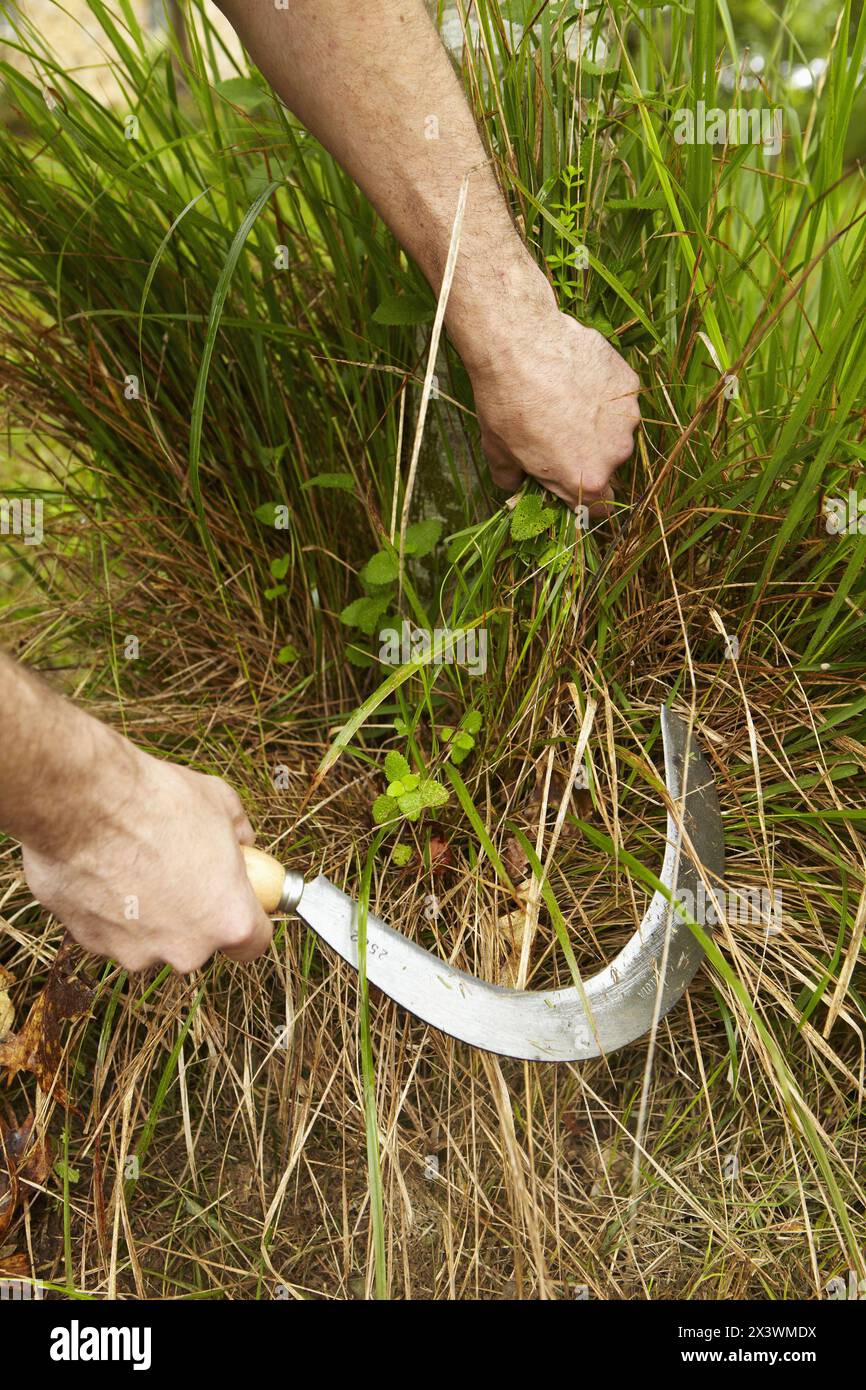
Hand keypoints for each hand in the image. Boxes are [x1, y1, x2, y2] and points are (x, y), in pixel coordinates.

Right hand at [22, 743, 271, 973]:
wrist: (86, 804)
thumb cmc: (159, 802)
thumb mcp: (221, 803)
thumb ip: (238, 833)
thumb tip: (240, 840)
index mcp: (228, 919)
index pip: (253, 943)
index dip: (247, 920)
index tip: (236, 902)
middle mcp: (185, 949)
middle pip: (197, 943)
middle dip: (190, 914)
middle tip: (176, 872)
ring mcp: (135, 952)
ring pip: (150, 939)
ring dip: (146, 913)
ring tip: (132, 865)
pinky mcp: (93, 944)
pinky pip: (110, 931)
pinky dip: (108, 909)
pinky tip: (102, 871)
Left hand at [468, 307, 640, 512]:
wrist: (519, 345)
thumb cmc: (507, 404)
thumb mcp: (498, 452)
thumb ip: (512, 478)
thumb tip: (514, 484)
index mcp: (585, 480)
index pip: (596, 507)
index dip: (580, 498)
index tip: (565, 482)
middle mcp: (615, 453)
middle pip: (606, 465)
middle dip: (586, 455)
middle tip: (557, 432)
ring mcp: (627, 416)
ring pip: (615, 430)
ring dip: (597, 423)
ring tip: (566, 401)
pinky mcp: (630, 383)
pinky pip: (619, 398)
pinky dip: (602, 393)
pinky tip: (576, 379)